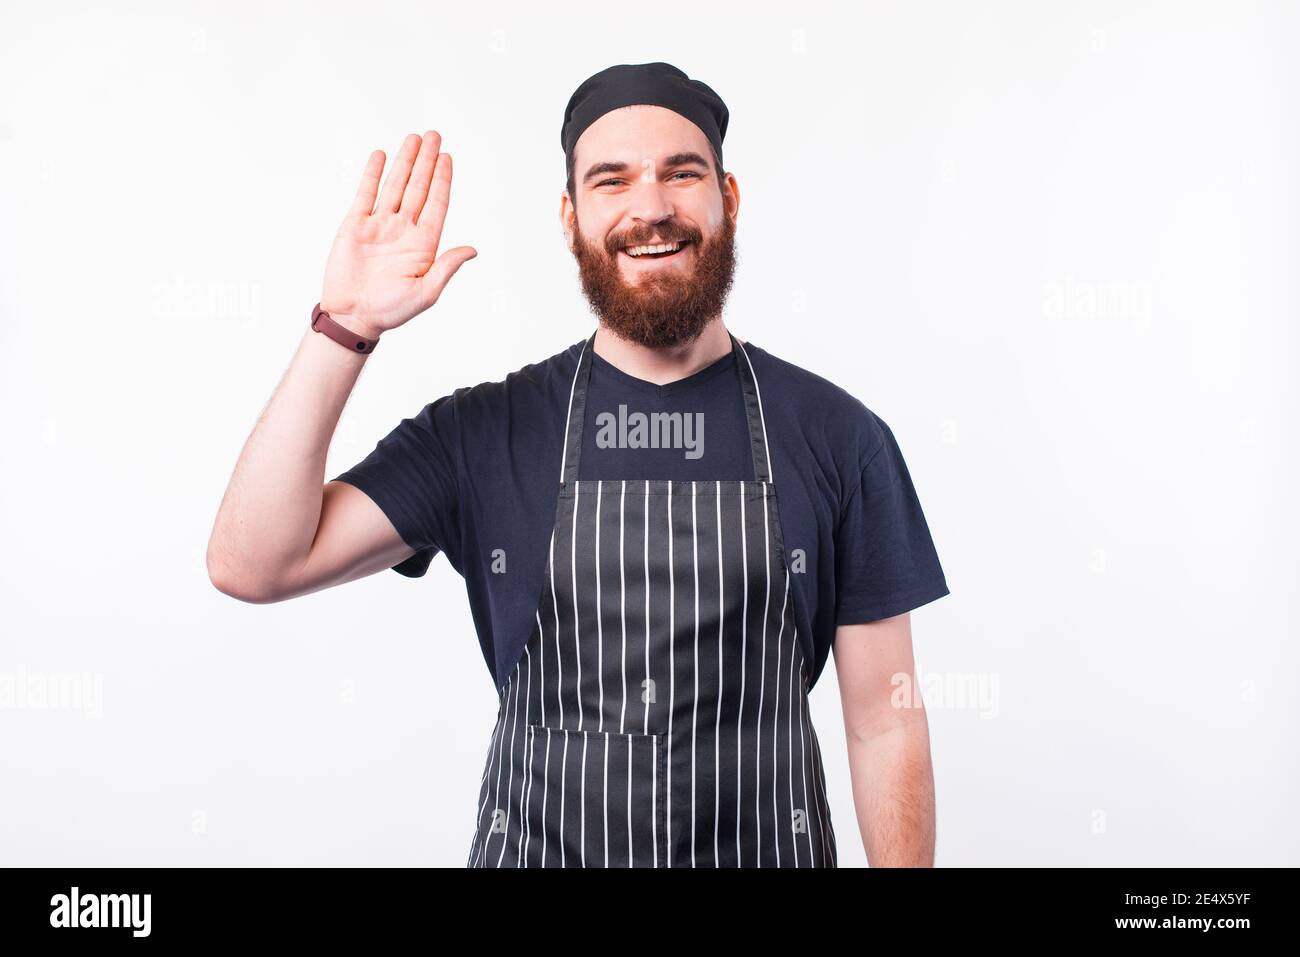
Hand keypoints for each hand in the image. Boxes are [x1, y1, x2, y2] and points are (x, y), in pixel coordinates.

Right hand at [320, 130, 476, 338]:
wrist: (353, 315)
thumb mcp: (426, 292)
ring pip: (395, 186)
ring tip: (414, 138)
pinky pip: (366, 194)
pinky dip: (373, 174)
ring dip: (405, 162)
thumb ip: (447, 267)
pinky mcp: (356, 226)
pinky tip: (382, 155)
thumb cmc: (391, 310)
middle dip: (427, 162)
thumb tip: (472, 250)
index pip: (436, 204)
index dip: (442, 180)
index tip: (447, 158)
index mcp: (423, 245)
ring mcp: (380, 226)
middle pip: (418, 188)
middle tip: (434, 136)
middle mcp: (404, 230)